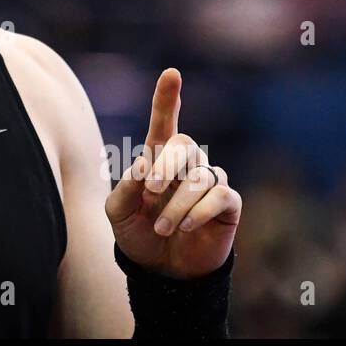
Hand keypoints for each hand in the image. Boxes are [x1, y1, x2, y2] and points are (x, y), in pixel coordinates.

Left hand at [105, 68, 240, 279]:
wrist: (160, 271)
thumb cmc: (138, 234)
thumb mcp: (118, 213)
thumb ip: (125, 188)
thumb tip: (143, 163)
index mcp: (157, 159)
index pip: (164, 122)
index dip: (167, 98)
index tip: (171, 73)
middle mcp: (185, 165)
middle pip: (184, 144)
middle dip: (166, 165)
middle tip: (151, 190)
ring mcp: (209, 182)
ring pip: (200, 176)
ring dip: (177, 204)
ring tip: (162, 228)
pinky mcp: (227, 204)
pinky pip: (219, 195)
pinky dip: (198, 212)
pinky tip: (183, 228)